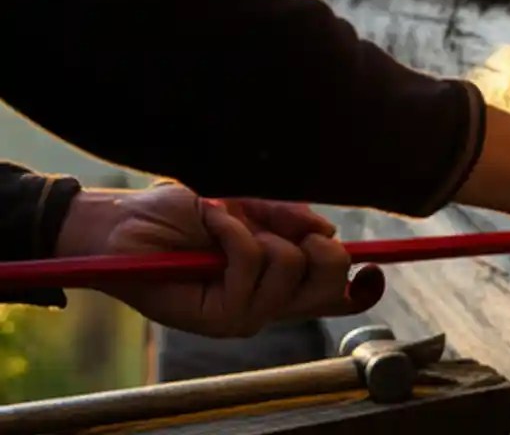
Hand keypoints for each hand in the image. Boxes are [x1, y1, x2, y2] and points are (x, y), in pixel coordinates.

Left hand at [56, 183, 374, 337]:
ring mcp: (245, 314)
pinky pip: (251, 264)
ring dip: (259, 230)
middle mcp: (268, 303)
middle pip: (331, 288)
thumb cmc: (177, 214)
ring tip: (224, 220)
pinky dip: (234, 232)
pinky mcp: (219, 316)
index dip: (361, 286)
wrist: (121, 225)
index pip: (334, 296)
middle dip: (324, 251)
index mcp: (279, 281)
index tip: (375, 270)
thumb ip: (288, 217)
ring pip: (290, 268)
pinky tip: (210, 224)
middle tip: (296, 230)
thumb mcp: (244, 205)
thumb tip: (327, 230)